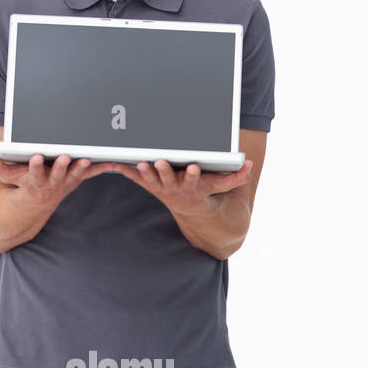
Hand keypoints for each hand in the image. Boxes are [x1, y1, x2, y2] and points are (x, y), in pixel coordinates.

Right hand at [0, 147, 116, 206]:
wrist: (38, 200)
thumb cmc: (23, 183)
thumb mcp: (7, 176)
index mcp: (35, 180)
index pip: (34, 173)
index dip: (35, 166)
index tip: (35, 157)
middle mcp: (52, 183)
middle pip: (57, 175)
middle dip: (61, 167)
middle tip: (65, 157)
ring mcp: (66, 182)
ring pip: (75, 175)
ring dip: (81, 168)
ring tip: (86, 159)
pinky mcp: (76, 179)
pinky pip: (90, 174)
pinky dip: (100, 168)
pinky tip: (111, 161)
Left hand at [114, 158, 253, 218]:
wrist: (188, 206)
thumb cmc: (203, 189)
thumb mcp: (220, 185)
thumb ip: (235, 176)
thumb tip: (249, 165)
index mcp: (190, 185)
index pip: (192, 180)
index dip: (192, 174)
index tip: (192, 167)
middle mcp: (173, 187)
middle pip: (168, 178)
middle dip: (164, 170)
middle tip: (160, 161)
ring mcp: (159, 186)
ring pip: (150, 178)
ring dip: (144, 170)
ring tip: (139, 162)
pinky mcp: (148, 184)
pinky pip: (136, 178)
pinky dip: (126, 171)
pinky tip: (117, 163)